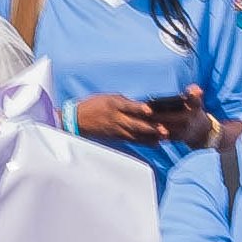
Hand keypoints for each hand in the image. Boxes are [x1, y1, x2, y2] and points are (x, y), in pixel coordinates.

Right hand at [72, 92, 188, 144]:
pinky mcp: (117, 137)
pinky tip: (155, 143)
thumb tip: (142, 106)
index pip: (129, 106)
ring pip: (137, 133)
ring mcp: (117, 129)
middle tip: (164, 129)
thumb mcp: (109, 98)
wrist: (77, 120)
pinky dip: (144, 141)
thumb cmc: (94, 105)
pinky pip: (133, 139)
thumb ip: (125, 102)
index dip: (139, 108)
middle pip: (136, 123)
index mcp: (114, 105)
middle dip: (150, 127)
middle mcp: (117, 118)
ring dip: (151, 136)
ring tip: (164, 137)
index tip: (150, 110)